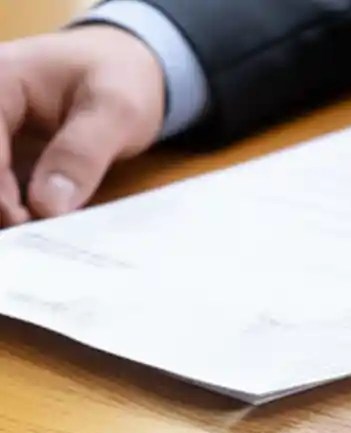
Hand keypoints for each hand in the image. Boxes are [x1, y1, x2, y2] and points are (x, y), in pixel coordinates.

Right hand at [0, 25, 164, 226]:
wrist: (127, 68)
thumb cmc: (121, 78)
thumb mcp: (117, 109)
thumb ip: (83, 153)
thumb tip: (48, 207)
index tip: (24, 222)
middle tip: (29, 238)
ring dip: (4, 208)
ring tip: (35, 237)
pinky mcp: (1, 154)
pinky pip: (1, 187)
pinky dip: (12, 209)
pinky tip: (37, 229)